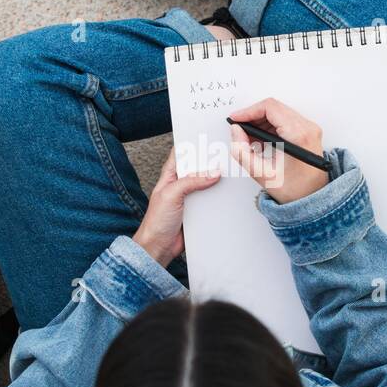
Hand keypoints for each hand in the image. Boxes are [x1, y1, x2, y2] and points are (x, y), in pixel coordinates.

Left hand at [133, 148, 220, 265]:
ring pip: (207, 184)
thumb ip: (191, 181)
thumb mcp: (171, 194)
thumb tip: (213, 172)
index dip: (193, 144)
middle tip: (225, 157)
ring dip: (217, 182)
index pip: (182, 153)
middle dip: (211, 162)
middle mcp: (180, 184)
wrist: (159, 247)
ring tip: (230, 174)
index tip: (208, 139)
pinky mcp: (198, 211)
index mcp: (170, 175)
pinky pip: (211, 201)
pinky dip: (218, 198)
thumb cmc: (156, 221)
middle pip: (199, 168)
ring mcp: (190, 198)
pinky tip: (227, 195)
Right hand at [228, 97, 328, 204]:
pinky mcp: (307, 133)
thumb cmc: (294, 190)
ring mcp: (309, 129)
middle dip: (253, 117)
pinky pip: (284, 121)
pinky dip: (269, 127)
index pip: (270, 108)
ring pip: (278, 113)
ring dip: (260, 122)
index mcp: (298, 135)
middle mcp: (308, 128)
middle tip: (239, 130)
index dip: (248, 111)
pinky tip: (259, 141)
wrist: (313, 199)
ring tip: (248, 139)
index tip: (235, 119)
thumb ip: (242, 152)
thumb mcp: (261, 174)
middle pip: (274, 108)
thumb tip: (235, 131)